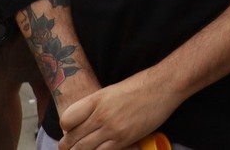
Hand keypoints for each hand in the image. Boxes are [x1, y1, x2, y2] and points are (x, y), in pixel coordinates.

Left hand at [60, 68, 182, 149]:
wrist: (163, 86)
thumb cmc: (140, 86)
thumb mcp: (112, 91)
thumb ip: (97, 106)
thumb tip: (85, 121)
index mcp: (96, 99)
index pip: (67, 119)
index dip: (66, 127)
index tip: (69, 130)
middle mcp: (101, 115)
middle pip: (73, 138)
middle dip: (67, 145)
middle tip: (67, 147)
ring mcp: (112, 129)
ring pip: (84, 149)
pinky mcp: (124, 139)